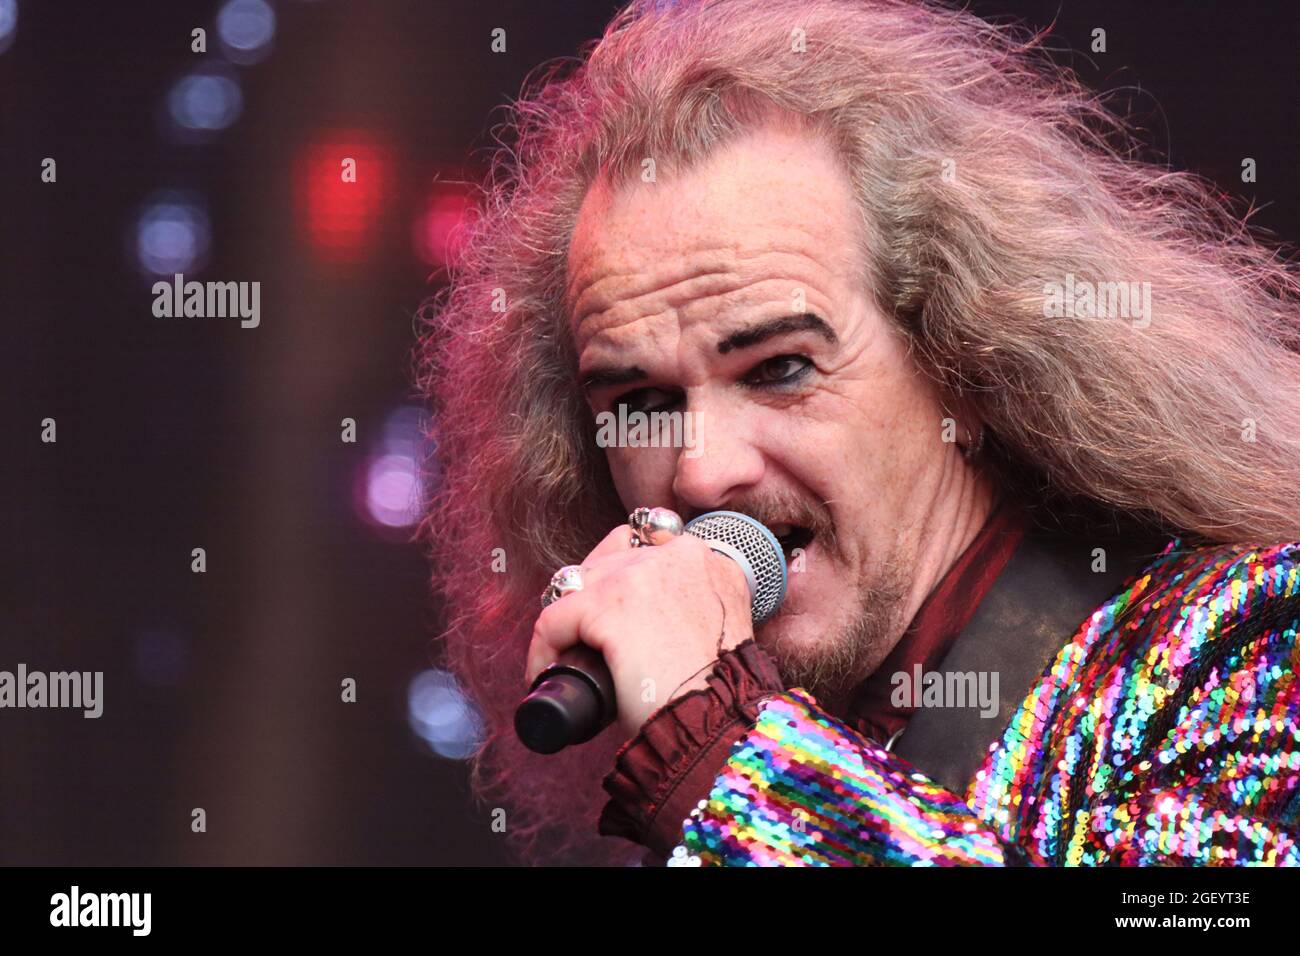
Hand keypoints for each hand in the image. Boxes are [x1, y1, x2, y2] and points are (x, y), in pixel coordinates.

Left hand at [524, 522, 754, 741]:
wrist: (716, 722)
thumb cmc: (716, 695)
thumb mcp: (720, 632)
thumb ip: (696, 611)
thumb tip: (655, 622)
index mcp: (707, 560)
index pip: (648, 546)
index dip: (622, 578)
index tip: (612, 614)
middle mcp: (676, 555)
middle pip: (608, 557)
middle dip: (590, 595)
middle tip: (583, 636)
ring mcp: (638, 574)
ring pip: (578, 584)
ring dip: (567, 619)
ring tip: (563, 655)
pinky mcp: (604, 603)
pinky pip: (552, 620)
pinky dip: (543, 650)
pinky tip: (545, 674)